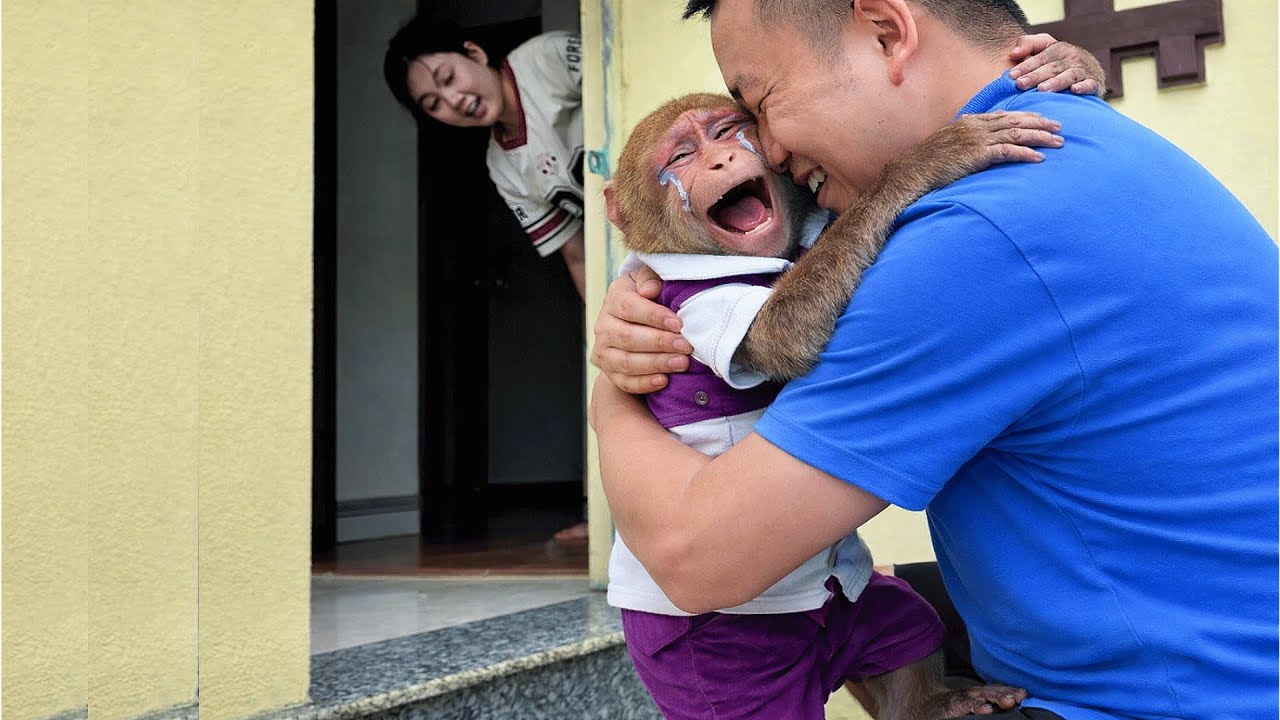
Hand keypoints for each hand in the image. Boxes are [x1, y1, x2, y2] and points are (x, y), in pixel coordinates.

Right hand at [591, 265, 691, 393]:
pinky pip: (624, 382)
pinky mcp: (609, 371)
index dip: (653, 316)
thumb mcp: (651, 280)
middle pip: (628, 337)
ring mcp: (604, 351)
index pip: (629, 307)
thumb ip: (650, 278)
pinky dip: (644, 383)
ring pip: (626, 362)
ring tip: (682, 363)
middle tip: (686, 346)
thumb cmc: (651, 297)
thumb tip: (650, 289)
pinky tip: (664, 381)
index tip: (678, 324)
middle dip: (660, 343)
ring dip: (656, 364)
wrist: (635, 321)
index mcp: (614, 298)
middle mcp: (604, 325)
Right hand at [902, 111, 1063, 186]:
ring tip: (1058, 142)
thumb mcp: (950, 145)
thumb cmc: (929, 162)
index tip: (1043, 120)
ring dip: (1040, 137)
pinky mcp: (977, 154)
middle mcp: (976, 125)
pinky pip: (1008, 151)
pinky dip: (1026, 153)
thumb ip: (967, 141)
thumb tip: (980, 147)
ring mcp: (977, 139)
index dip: (1027, 117)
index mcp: (971, 121)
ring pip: (1017, 133)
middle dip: (1041, 122)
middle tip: (1060, 127)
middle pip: (1016, 121)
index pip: (1005, 115)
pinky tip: (1039, 158)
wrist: (913, 170)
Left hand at [1009, 34, 1106, 96]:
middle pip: (1051, 68)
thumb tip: (1013, 53)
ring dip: (1055, 83)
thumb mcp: (1045, 47)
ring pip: (1068, 76)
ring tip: (1042, 90)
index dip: (1025, 66)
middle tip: (1021, 84)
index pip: (1039, 58)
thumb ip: (1028, 45)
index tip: (1011, 76)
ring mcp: (1083, 70)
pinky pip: (1089, 84)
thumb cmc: (1059, 61)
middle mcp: (1071, 57)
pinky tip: (1074, 90)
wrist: (1089, 70)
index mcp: (1057, 49)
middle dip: (1035, 76)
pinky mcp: (1094, 82)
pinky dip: (1083, 87)